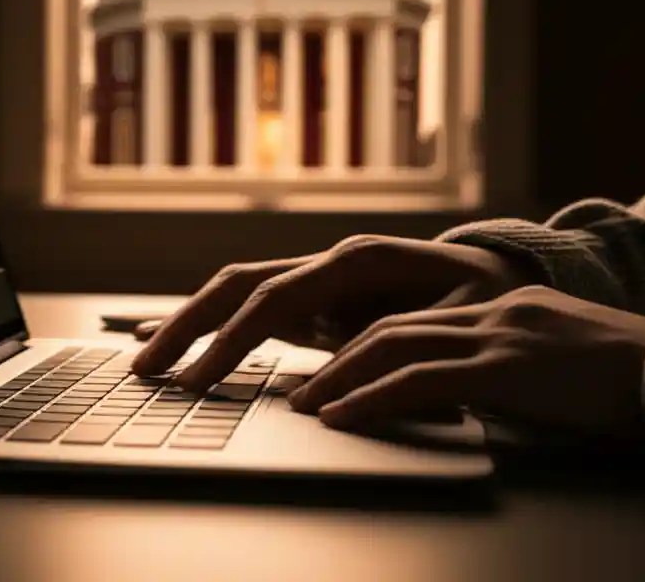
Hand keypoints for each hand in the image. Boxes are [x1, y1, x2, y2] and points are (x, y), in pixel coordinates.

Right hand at [131, 235, 535, 388]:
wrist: (501, 280)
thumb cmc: (486, 301)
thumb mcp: (458, 322)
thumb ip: (396, 339)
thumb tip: (338, 373)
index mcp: (354, 261)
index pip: (272, 303)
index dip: (229, 343)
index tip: (196, 383)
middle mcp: (326, 262)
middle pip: (236, 286)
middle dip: (185, 326)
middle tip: (143, 367)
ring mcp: (316, 279)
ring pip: (235, 293)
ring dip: (187, 323)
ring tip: (143, 354)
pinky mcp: (314, 301)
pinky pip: (251, 310)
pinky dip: (211, 324)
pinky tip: (177, 338)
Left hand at [288, 285, 644, 439]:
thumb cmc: (620, 376)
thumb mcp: (547, 361)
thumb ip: (498, 363)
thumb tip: (451, 389)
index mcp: (496, 304)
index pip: (408, 315)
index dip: (357, 337)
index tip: (320, 359)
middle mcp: (488, 309)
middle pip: (387, 324)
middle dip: (332, 354)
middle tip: (301, 386)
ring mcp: (497, 333)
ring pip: (392, 346)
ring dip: (338, 378)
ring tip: (306, 406)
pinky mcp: (508, 366)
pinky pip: (422, 380)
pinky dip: (373, 398)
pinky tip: (343, 416)